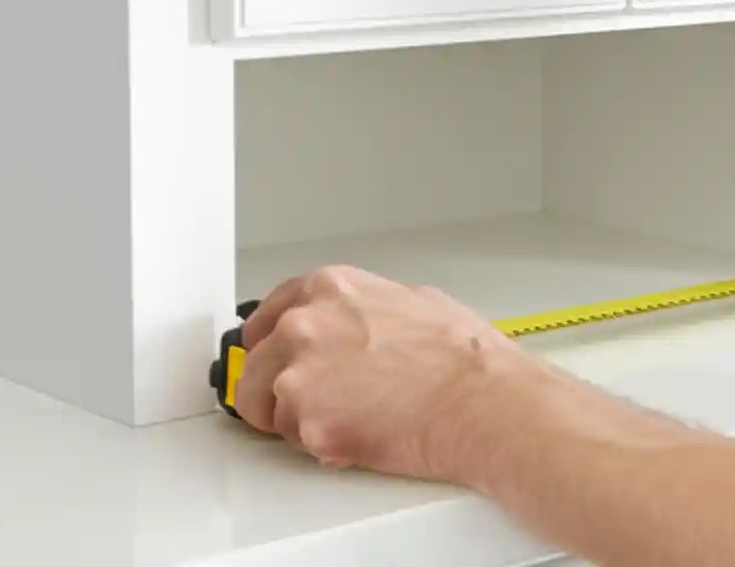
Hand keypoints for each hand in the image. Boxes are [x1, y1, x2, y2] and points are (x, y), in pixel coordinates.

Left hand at [232, 265, 534, 480]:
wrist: (481, 401)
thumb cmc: (463, 358)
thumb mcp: (412, 301)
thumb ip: (362, 310)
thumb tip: (354, 325)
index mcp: (328, 289)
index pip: (265, 317)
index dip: (269, 347)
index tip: (269, 361)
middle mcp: (304, 325)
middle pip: (253, 367)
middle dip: (278, 389)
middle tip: (318, 404)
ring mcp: (300, 375)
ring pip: (269, 409)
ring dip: (299, 420)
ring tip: (353, 418)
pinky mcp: (308, 423)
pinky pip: (297, 442)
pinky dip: (323, 445)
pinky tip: (364, 434)